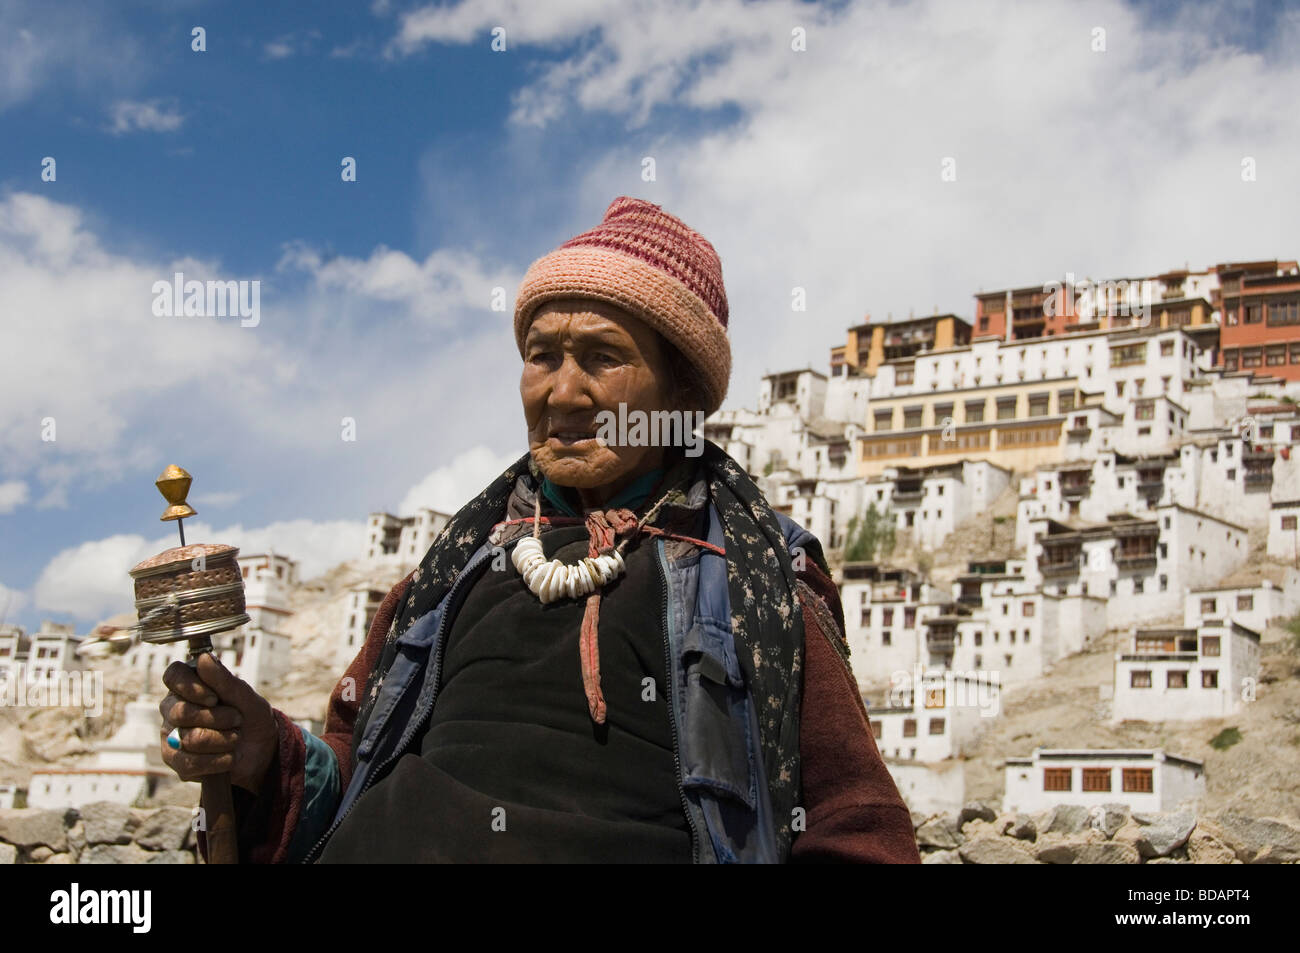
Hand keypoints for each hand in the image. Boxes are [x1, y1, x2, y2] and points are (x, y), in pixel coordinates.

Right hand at [159, 652, 277, 794]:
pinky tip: (230, 757)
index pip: (173, 675)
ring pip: (189, 739)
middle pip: (181, 712)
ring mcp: (172, 737)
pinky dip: (219, 761)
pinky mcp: (177, 763)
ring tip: (235, 737)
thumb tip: (203, 658)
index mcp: (188, 686)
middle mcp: (173, 709)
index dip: (190, 687)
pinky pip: (191, 763)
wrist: (262, 750)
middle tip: (237, 719)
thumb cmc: (250, 716)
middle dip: (218, 718)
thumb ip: (223, 679)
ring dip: (224, 740)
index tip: (214, 698)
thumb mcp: (244, 696)